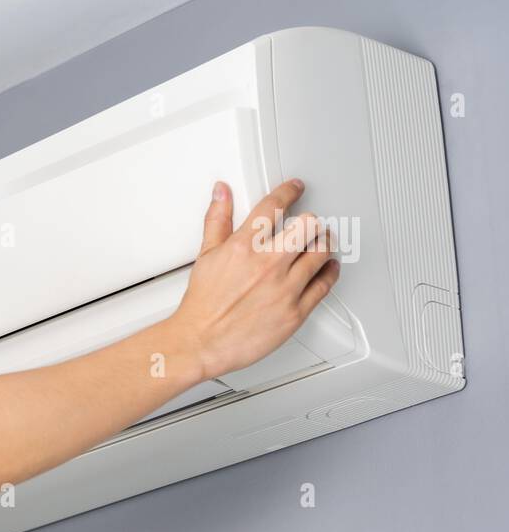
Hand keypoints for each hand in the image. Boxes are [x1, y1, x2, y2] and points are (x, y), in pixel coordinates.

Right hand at [167, 178, 339, 381]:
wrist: (201, 342)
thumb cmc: (203, 305)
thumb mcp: (206, 255)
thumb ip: (217, 220)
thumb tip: (221, 194)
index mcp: (244, 247)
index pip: (274, 206)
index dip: (289, 191)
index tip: (295, 189)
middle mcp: (268, 264)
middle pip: (309, 225)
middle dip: (310, 222)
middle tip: (309, 225)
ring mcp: (285, 288)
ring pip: (322, 252)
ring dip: (323, 243)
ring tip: (319, 243)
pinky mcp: (296, 311)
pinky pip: (325, 284)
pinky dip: (330, 272)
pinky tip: (327, 268)